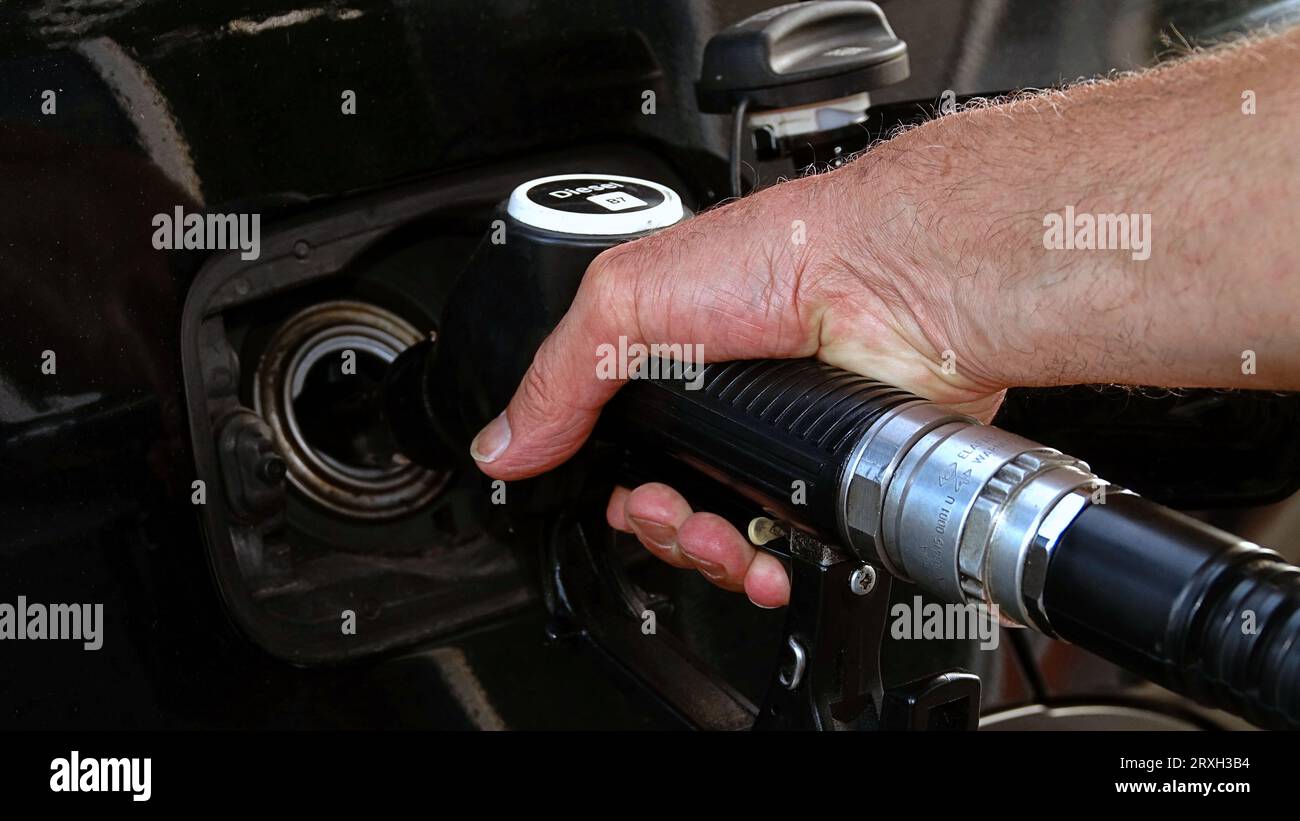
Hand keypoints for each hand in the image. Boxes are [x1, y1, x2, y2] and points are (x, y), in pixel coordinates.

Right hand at [468, 157, 1005, 606]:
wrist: (893, 286)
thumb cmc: (784, 259)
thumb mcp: (626, 300)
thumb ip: (557, 376)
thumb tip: (502, 441)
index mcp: (663, 361)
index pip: (610, 448)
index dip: (603, 483)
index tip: (607, 492)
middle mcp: (717, 407)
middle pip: (660, 504)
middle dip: (652, 523)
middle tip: (663, 506)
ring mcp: (770, 448)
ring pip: (716, 539)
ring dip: (702, 552)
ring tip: (715, 533)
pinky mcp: (820, 483)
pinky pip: (780, 553)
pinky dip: (764, 572)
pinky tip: (762, 563)